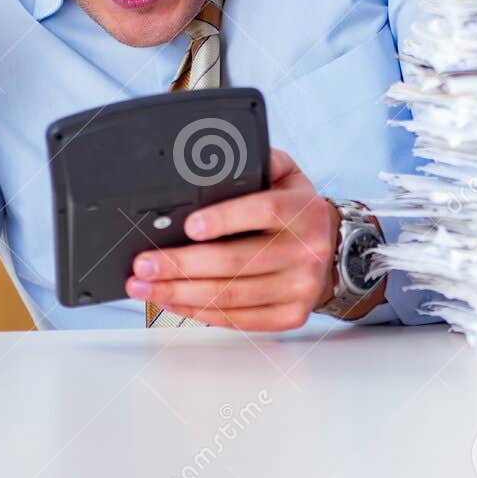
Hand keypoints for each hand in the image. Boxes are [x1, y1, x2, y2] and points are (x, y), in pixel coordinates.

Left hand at [125, 149, 340, 330]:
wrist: (332, 248)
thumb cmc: (295, 210)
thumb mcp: (285, 175)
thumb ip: (254, 162)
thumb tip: (210, 157)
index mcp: (303, 211)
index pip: (264, 211)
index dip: (225, 219)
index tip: (188, 226)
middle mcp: (306, 251)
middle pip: (237, 261)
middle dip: (182, 264)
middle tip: (144, 264)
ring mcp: (300, 288)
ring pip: (232, 296)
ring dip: (180, 293)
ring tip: (144, 287)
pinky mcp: (290, 316)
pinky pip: (238, 319)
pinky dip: (199, 313)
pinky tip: (173, 302)